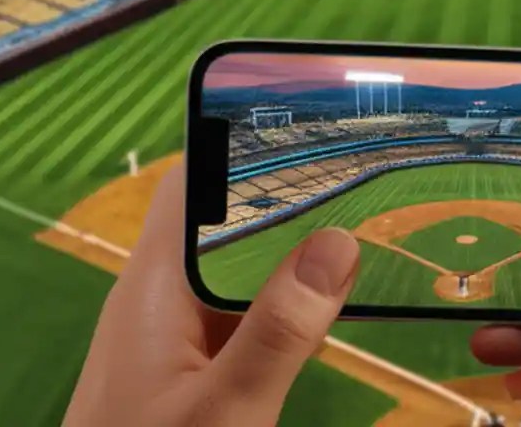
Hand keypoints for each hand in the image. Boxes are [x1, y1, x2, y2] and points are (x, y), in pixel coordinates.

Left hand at [64, 164, 359, 426]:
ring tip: (368, 219)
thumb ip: (278, 333)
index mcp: (152, 289)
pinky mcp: (201, 370)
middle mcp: (164, 301)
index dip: (243, 144)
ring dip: (297, 250)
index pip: (191, 184)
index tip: (312, 122)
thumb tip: (338, 244)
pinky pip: (251, 315)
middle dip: (290, 194)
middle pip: (226, 223)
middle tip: (366, 167)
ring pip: (244, 271)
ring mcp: (183, 337)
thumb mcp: (224, 412)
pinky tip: (338, 298)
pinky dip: (294, 300)